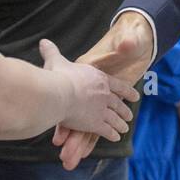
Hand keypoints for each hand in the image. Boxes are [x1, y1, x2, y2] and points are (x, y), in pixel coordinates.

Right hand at [52, 12, 154, 169]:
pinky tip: (115, 137)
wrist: (59, 94)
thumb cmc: (59, 76)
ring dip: (120, 124)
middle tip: (129, 115)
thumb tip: (43, 42)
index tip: (135, 96)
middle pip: (118, 103)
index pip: (118, 85)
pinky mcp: (95, 124)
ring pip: (115, 118)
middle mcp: (104, 94)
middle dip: (124, 110)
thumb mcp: (56, 61)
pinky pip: (107, 130)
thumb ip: (52, 52)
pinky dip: (112, 134)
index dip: (127, 91)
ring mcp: (101, 110)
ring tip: (124, 128)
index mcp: (99, 78)